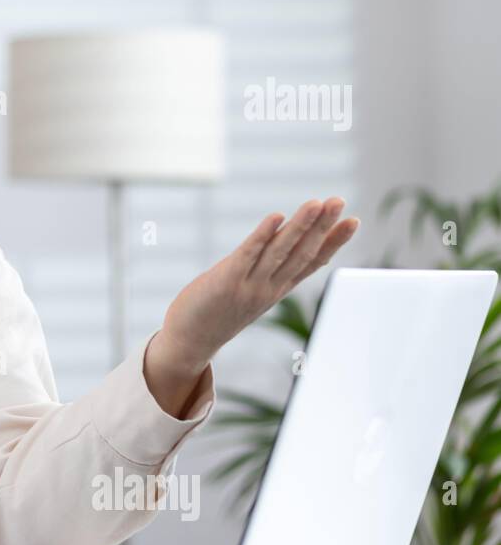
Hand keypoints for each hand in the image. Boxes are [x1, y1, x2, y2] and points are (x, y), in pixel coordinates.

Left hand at [144, 197, 359, 415]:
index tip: (354, 221)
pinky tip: (277, 217)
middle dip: (322, 227)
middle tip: (339, 202)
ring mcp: (250, 285)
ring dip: (300, 226)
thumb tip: (281, 250)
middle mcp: (269, 287)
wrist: (189, 342)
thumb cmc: (217, 312)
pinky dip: (263, 235)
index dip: (333, 242)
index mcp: (277, 289)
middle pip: (301, 253)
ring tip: (317, 203)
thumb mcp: (251, 292)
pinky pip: (248, 255)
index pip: (311, 262)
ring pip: (280, 251)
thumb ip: (268, 272)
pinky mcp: (227, 281)